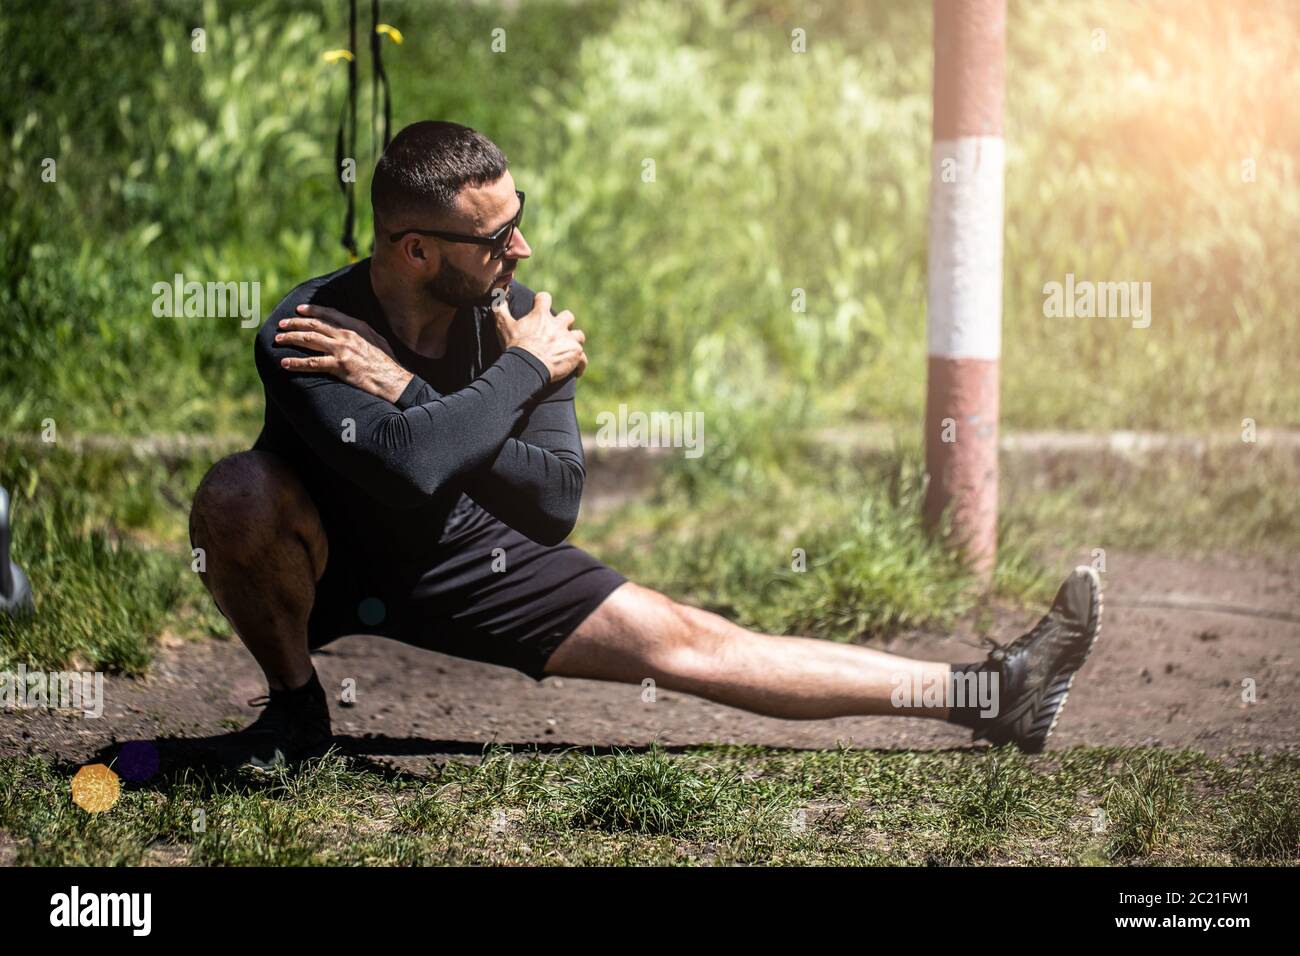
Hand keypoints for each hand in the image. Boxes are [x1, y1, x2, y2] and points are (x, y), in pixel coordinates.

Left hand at [276, 304, 413, 402]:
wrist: (395, 381)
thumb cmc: (388, 364)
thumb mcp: (377, 340)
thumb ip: (363, 333)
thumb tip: (353, 329)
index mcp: (356, 327)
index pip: (329, 314)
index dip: (312, 310)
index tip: (299, 310)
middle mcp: (347, 335)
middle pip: (314, 325)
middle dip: (294, 323)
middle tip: (281, 324)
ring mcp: (342, 350)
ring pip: (309, 340)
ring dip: (290, 339)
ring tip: (278, 340)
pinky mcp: (339, 366)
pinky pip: (312, 363)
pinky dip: (296, 363)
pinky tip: (285, 363)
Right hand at [492, 291, 586, 381]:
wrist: (527, 367)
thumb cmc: (515, 347)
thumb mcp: (503, 326)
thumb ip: (500, 310)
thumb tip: (497, 296)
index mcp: (541, 316)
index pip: (544, 298)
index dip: (542, 300)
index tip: (539, 304)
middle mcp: (558, 325)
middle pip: (568, 316)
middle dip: (564, 322)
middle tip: (557, 332)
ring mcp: (568, 339)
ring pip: (579, 336)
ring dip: (574, 342)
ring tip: (568, 350)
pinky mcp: (575, 354)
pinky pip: (583, 359)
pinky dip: (580, 365)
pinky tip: (576, 371)